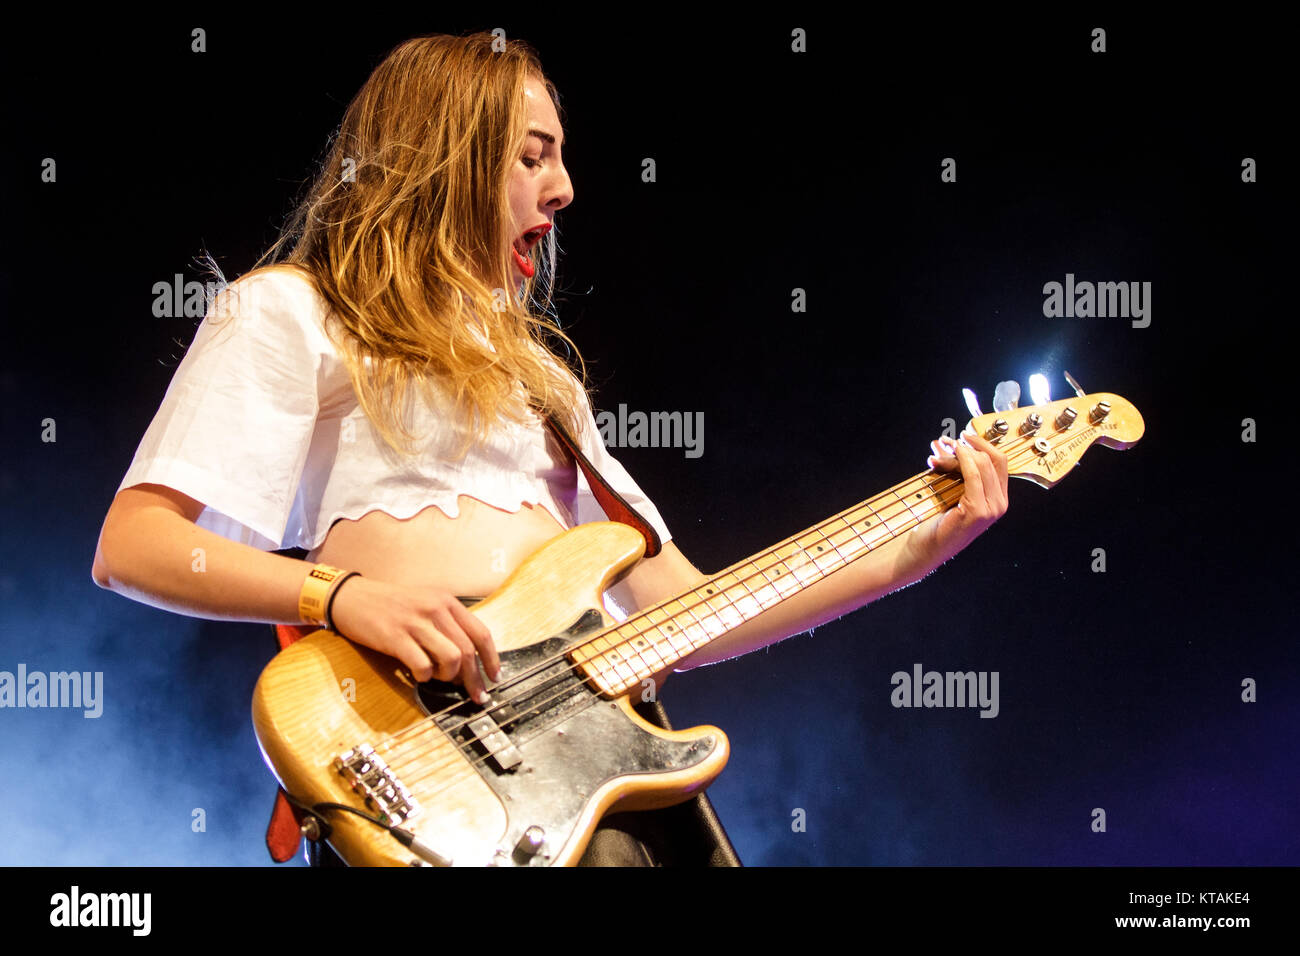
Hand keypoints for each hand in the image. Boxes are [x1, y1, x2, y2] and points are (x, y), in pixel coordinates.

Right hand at [327, 576, 499, 704]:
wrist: (352, 597)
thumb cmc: (390, 604)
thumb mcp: (426, 603)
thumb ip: (448, 625)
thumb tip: (468, 659)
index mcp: (447, 601)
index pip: (481, 633)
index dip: (492, 660)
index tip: (495, 677)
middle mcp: (435, 609)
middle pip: (468, 650)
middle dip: (474, 678)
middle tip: (474, 694)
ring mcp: (415, 622)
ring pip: (451, 657)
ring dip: (449, 676)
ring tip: (439, 677)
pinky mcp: (395, 637)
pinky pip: (422, 664)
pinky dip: (425, 676)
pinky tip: (419, 674)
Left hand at [912, 427, 1008, 567]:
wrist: (924, 549)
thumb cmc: (936, 522)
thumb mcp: (951, 492)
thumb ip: (956, 471)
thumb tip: (946, 443)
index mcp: (998, 499)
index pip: (1000, 462)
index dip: (983, 444)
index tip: (964, 435)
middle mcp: (1000, 505)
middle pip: (993, 460)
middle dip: (970, 445)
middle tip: (947, 440)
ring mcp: (991, 509)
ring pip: (982, 465)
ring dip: (960, 451)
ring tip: (940, 447)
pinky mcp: (978, 511)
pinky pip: (973, 476)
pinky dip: (961, 461)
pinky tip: (947, 456)